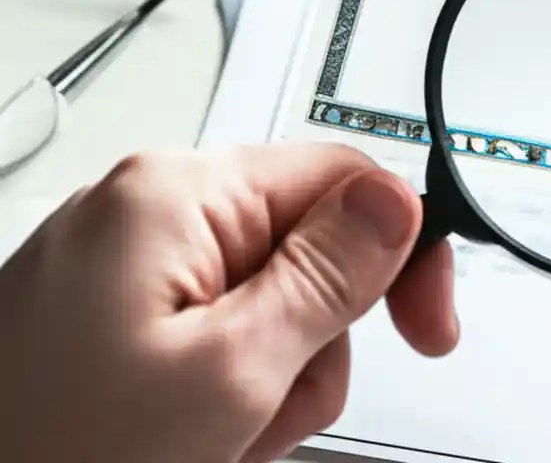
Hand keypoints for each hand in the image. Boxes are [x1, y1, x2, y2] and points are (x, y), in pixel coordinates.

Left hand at [0, 143, 457, 462]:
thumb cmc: (60, 454)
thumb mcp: (230, 372)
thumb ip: (328, 276)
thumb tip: (398, 199)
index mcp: (175, 196)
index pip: (345, 178)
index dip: (404, 254)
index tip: (426, 328)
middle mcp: (145, 210)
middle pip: (309, 247)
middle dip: (315, 338)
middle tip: (276, 403)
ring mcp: (123, 264)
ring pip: (270, 301)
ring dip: (271, 376)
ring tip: (219, 433)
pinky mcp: (111, 310)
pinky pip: (217, 329)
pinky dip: (226, 384)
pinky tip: (190, 432)